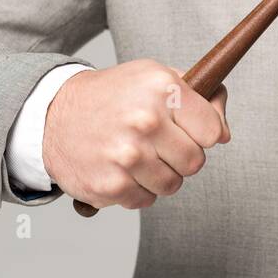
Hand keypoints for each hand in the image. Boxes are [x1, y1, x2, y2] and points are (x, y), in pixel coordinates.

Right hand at [42, 59, 229, 209]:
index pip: (212, 131)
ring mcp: (127, 155)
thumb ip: (198, 99)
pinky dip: (136, 190)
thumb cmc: (112, 96)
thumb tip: (224, 133)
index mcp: (162, 88)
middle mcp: (145, 120)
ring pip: (172, 185)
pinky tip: (119, 168)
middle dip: (181, 157)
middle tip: (158, 145)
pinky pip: (146, 200)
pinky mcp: (110, 185)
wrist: (52, 115)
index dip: (203, 134)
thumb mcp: (155, 78)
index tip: (187, 130)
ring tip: (137, 155)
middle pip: (195, 162)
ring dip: (159, 176)